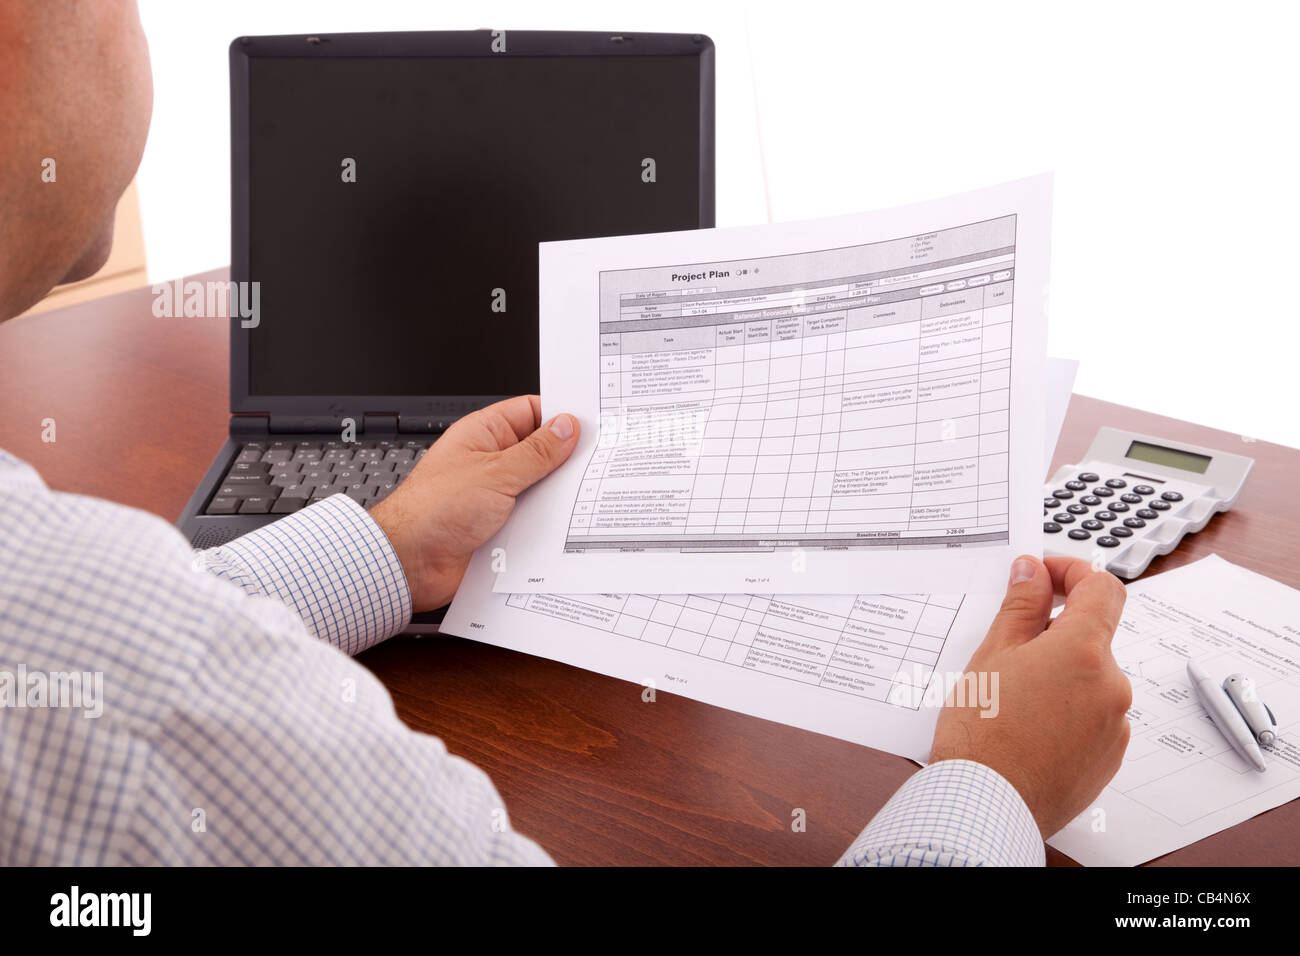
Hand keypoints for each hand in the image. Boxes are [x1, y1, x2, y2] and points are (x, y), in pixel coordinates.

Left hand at [368, 395, 578, 610]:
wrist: (409, 562)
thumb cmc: (432, 510)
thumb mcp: (495, 473)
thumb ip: (535, 453)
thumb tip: (565, 429)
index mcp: (484, 434)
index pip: (531, 412)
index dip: (561, 416)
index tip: (591, 424)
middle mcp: (490, 462)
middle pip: (540, 452)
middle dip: (565, 459)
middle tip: (596, 462)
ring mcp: (495, 494)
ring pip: (540, 488)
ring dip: (556, 495)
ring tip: (581, 496)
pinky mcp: (499, 526)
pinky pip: (533, 518)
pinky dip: (548, 523)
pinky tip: (564, 525)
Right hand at [929, 555, 1130, 838]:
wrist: (985, 805)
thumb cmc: (981, 734)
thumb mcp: (992, 655)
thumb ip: (1021, 606)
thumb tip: (1033, 571)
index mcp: (1084, 652)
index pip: (1101, 588)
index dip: (1072, 572)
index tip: (1042, 575)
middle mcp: (1112, 686)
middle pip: (1091, 637)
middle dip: (1053, 634)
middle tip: (1006, 647)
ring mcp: (1115, 725)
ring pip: (1089, 679)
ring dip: (1058, 675)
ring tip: (1011, 697)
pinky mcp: (1109, 758)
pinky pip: (1092, 717)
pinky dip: (1065, 712)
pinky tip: (1027, 727)